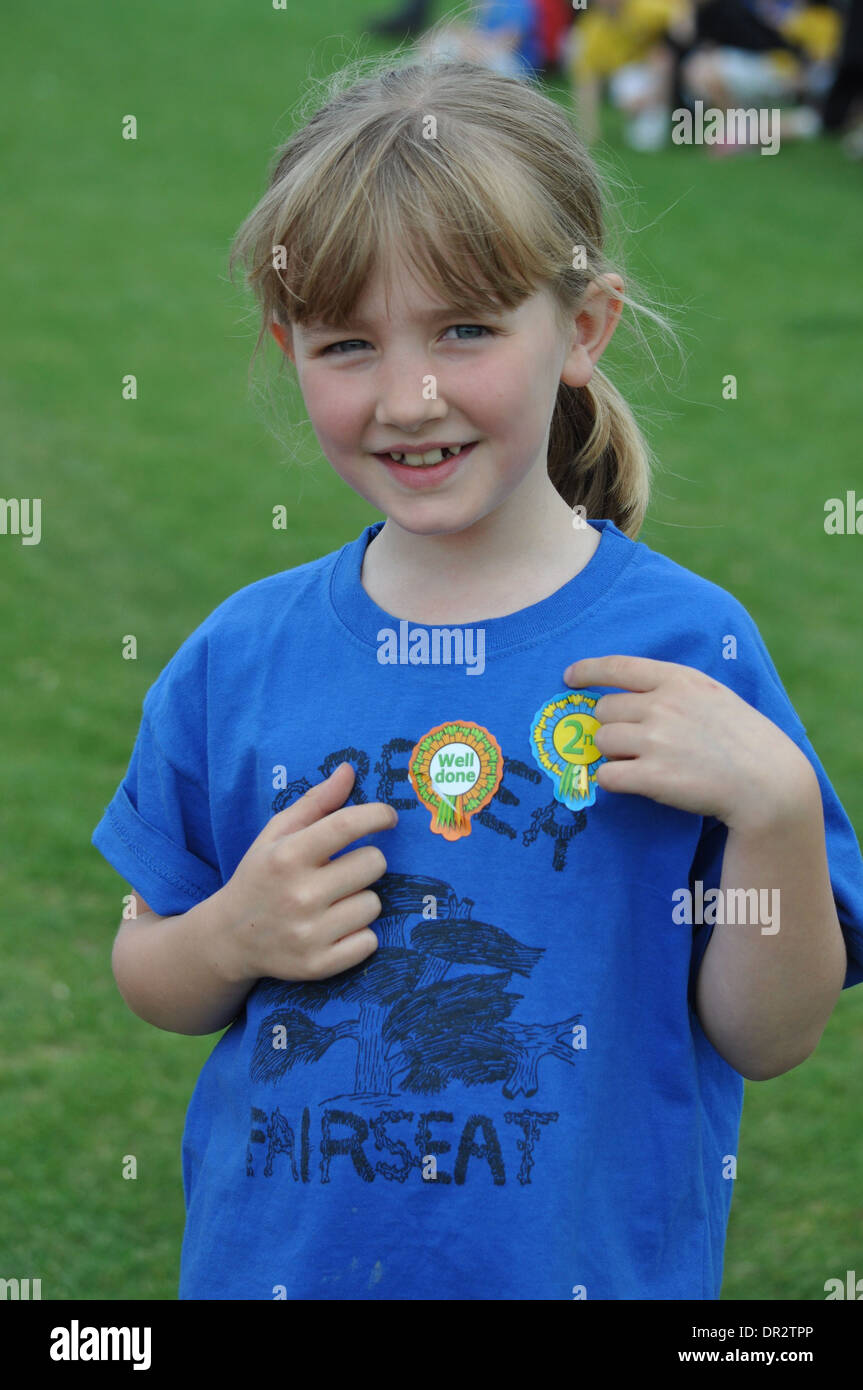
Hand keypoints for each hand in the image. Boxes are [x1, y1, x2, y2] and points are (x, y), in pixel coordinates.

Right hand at [212, 763, 396, 983]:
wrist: (230, 938)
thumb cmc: (261, 876)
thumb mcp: (277, 834)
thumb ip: (316, 802)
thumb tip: (349, 770)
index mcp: (287, 856)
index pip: (346, 826)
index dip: (377, 816)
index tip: (388, 816)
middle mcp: (298, 895)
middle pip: (374, 864)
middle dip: (365, 862)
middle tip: (343, 869)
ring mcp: (309, 933)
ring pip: (374, 903)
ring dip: (361, 899)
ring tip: (334, 901)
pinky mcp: (319, 965)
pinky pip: (370, 941)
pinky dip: (359, 935)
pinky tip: (335, 928)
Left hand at [563, 655, 814, 833]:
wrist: (767, 781)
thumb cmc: (742, 737)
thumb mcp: (712, 695)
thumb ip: (673, 690)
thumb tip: (629, 697)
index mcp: (678, 679)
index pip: (619, 667)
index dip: (588, 671)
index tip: (571, 677)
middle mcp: (662, 705)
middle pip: (603, 710)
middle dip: (611, 726)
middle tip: (634, 742)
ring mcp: (656, 740)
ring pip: (601, 741)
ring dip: (612, 753)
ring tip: (640, 762)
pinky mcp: (652, 776)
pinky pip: (606, 775)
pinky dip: (612, 780)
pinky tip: (633, 782)